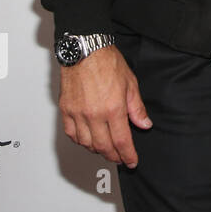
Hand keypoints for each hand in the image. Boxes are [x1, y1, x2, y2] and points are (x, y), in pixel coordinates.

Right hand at [59, 45, 151, 168]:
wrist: (85, 50)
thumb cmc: (107, 62)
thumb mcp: (131, 84)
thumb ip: (137, 108)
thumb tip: (144, 124)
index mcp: (113, 109)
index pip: (122, 141)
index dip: (128, 155)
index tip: (132, 161)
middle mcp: (94, 114)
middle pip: (103, 147)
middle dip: (114, 156)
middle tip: (120, 159)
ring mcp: (78, 114)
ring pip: (86, 143)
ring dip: (97, 150)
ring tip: (106, 149)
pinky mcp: (66, 110)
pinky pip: (71, 134)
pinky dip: (80, 141)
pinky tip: (88, 139)